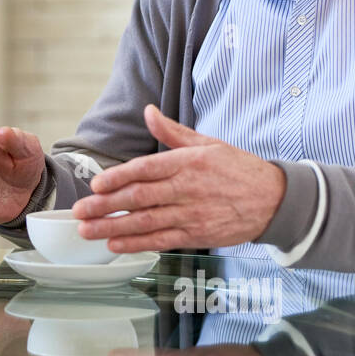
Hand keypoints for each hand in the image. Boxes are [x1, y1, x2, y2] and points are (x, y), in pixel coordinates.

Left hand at [70, 106, 285, 252]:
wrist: (275, 199)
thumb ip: (172, 132)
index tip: (96, 184)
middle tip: (79, 211)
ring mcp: (192, 213)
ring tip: (87, 230)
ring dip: (113, 227)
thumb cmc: (238, 169)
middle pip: (139, 197)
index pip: (145, 169)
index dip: (117, 177)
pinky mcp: (198, 234)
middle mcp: (188, 188)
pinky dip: (137, 244)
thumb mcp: (207, 143)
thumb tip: (148, 111)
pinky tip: (115, 243)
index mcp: (188, 162)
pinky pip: (162, 240)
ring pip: (146, 222)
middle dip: (105, 206)